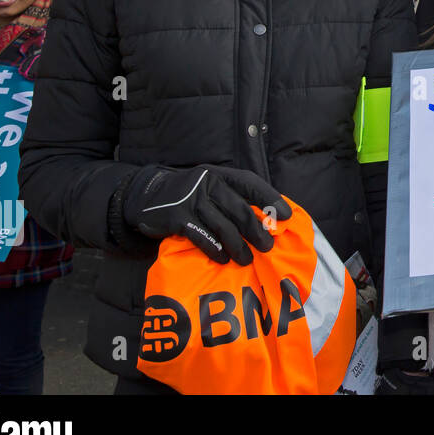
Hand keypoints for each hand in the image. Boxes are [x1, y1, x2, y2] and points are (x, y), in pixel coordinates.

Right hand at [123, 164, 291, 264]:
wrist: (148, 197)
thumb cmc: (190, 196)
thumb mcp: (211, 187)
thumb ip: (233, 197)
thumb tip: (266, 219)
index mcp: (221, 175)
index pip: (250, 183)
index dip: (269, 199)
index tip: (285, 215)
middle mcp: (207, 183)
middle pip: (239, 209)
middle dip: (257, 230)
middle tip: (268, 247)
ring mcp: (191, 199)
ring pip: (222, 226)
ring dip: (238, 246)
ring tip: (247, 260)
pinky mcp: (177, 217)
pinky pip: (202, 236)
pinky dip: (215, 249)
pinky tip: (223, 259)